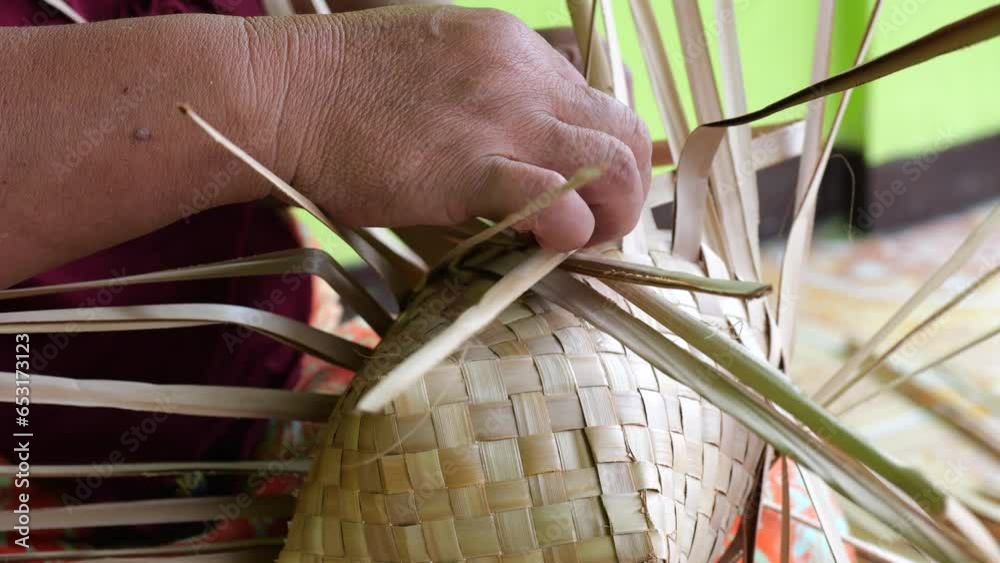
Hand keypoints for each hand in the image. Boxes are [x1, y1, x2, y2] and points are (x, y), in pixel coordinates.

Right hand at [264, 7, 650, 249]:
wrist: (280, 91)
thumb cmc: (345, 83)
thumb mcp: (436, 52)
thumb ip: (490, 83)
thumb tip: (518, 132)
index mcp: (516, 45)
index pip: (599, 101)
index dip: (602, 153)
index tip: (581, 188)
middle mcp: (523, 74)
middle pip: (625, 132)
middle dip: (627, 188)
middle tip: (595, 225)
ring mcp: (501, 118)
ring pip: (613, 165)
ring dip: (613, 215)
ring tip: (580, 243)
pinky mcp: (469, 167)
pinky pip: (554, 201)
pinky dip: (569, 229)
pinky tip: (550, 244)